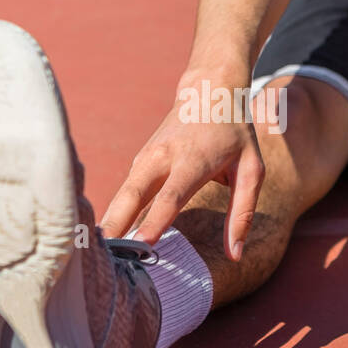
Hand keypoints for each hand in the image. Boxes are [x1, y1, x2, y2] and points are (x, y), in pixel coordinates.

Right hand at [100, 76, 265, 260]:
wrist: (210, 90)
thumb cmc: (235, 134)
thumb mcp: (252, 169)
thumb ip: (243, 212)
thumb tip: (235, 255)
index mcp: (192, 160)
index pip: (170, 196)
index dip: (154, 221)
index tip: (139, 245)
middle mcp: (162, 157)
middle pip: (133, 195)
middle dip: (116, 225)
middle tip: (100, 258)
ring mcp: (146, 157)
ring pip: (122, 194)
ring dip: (109, 222)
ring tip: (95, 257)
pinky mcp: (139, 161)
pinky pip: (124, 192)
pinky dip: (114, 214)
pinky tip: (107, 240)